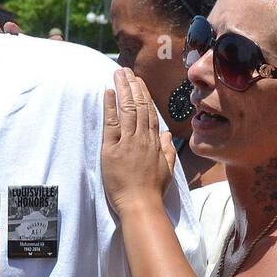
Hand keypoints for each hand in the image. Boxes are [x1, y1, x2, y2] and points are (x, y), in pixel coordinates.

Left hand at [101, 67, 177, 218]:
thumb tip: (168, 135)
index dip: (144, 95)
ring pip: (127, 109)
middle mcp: (143, 138)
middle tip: (126, 70)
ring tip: (117, 73)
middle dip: (132, 86)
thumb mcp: (167, 170)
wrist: (141, 205)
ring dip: (122, 89)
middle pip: (139, 106)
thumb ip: (168, 150)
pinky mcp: (113, 149)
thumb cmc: (153, 191)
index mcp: (155, 143)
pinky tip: (108, 92)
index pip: (150, 113)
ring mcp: (128, 142)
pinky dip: (110, 106)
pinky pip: (112, 123)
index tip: (139, 82)